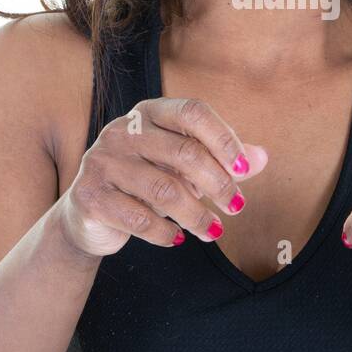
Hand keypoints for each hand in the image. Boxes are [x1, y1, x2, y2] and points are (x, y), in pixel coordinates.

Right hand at [56, 97, 268, 258]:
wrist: (90, 214)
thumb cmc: (145, 182)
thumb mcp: (183, 166)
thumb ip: (220, 160)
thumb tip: (262, 158)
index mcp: (148, 112)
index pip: (193, 113)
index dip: (224, 139)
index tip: (245, 170)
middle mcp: (122, 131)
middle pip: (184, 153)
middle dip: (218, 184)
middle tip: (237, 207)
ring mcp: (102, 162)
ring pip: (164, 190)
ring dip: (197, 215)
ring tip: (214, 230)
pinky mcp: (90, 196)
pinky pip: (139, 218)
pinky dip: (166, 233)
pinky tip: (179, 239)